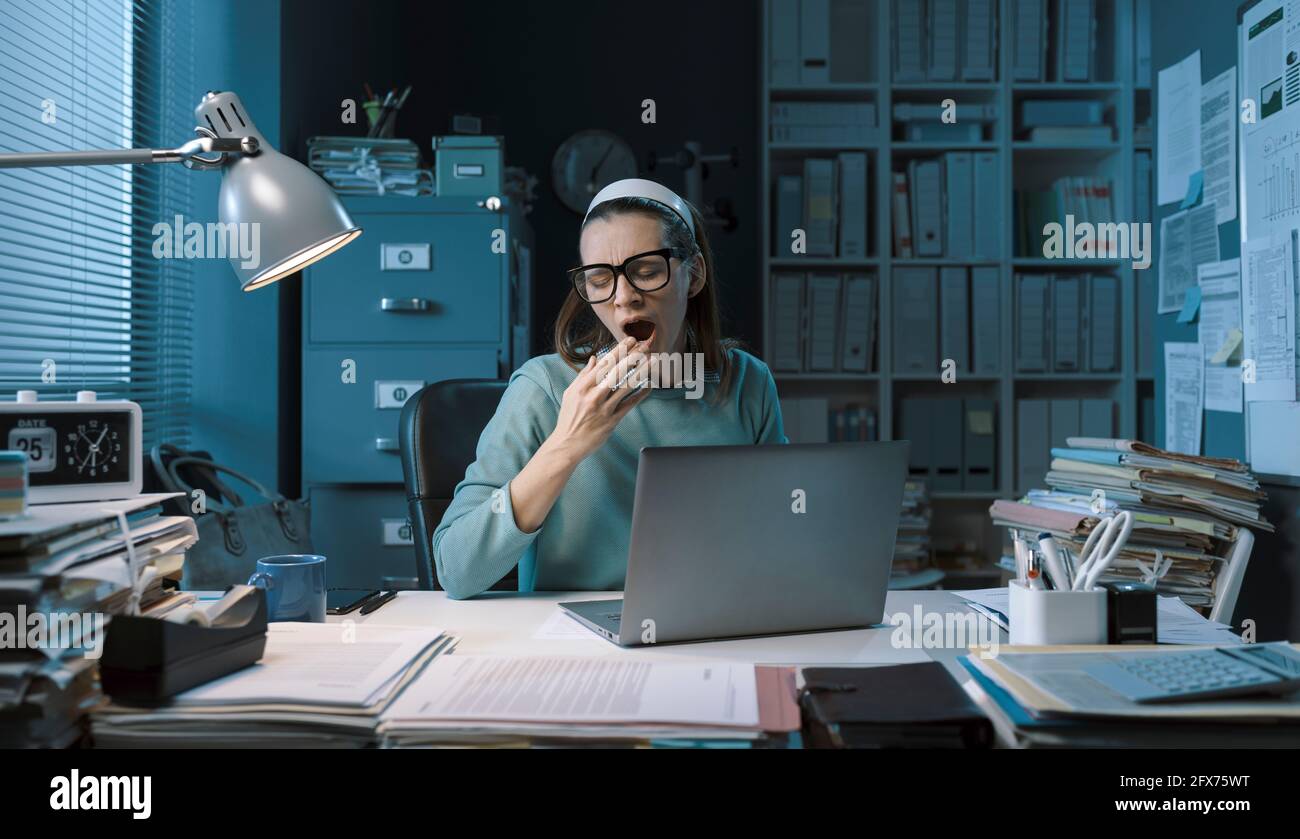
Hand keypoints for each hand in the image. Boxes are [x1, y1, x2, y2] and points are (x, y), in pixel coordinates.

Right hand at [549, 336, 657, 461]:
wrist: (568, 444)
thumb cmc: (569, 417)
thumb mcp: (571, 393)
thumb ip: (584, 375)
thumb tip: (595, 358)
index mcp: (583, 386)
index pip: (604, 363)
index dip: (619, 350)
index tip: (631, 340)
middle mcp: (594, 395)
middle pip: (617, 371)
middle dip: (633, 356)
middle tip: (646, 345)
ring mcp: (604, 408)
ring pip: (626, 386)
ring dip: (641, 372)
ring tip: (653, 361)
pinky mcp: (612, 421)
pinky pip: (630, 404)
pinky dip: (640, 394)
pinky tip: (649, 385)